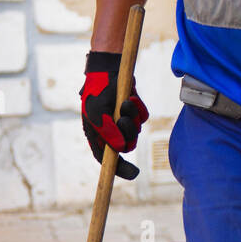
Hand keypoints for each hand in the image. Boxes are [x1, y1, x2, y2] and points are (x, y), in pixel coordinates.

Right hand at [80, 51, 148, 180]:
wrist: (108, 67)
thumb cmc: (98, 89)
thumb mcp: (97, 111)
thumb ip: (107, 131)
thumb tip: (120, 148)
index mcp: (97, 134)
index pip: (107, 159)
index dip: (119, 168)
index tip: (134, 174)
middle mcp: (110, 130)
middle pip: (126, 145)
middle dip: (128, 133)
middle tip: (123, 118)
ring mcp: (122, 120)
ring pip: (136, 130)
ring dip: (133, 117)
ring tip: (125, 102)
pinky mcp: (133, 110)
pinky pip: (143, 117)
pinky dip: (139, 108)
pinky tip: (132, 97)